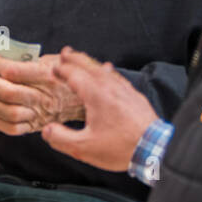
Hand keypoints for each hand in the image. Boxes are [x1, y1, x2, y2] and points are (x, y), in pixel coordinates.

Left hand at [0, 53, 84, 134]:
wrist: (85, 102)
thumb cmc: (69, 78)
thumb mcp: (56, 60)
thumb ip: (32, 59)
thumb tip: (4, 56)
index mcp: (48, 77)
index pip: (14, 71)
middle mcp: (43, 98)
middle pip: (7, 92)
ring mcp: (39, 115)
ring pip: (6, 111)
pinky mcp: (35, 126)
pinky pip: (10, 128)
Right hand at [41, 49, 157, 170]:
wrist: (153, 150)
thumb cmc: (121, 148)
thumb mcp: (84, 148)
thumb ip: (61, 138)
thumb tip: (47, 130)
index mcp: (96, 96)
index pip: (75, 75)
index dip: (62, 70)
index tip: (53, 68)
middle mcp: (111, 88)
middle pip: (90, 67)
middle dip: (76, 58)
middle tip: (66, 52)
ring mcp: (125, 91)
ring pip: (105, 70)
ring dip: (92, 64)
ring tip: (85, 61)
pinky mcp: (135, 97)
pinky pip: (118, 78)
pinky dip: (108, 72)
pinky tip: (109, 73)